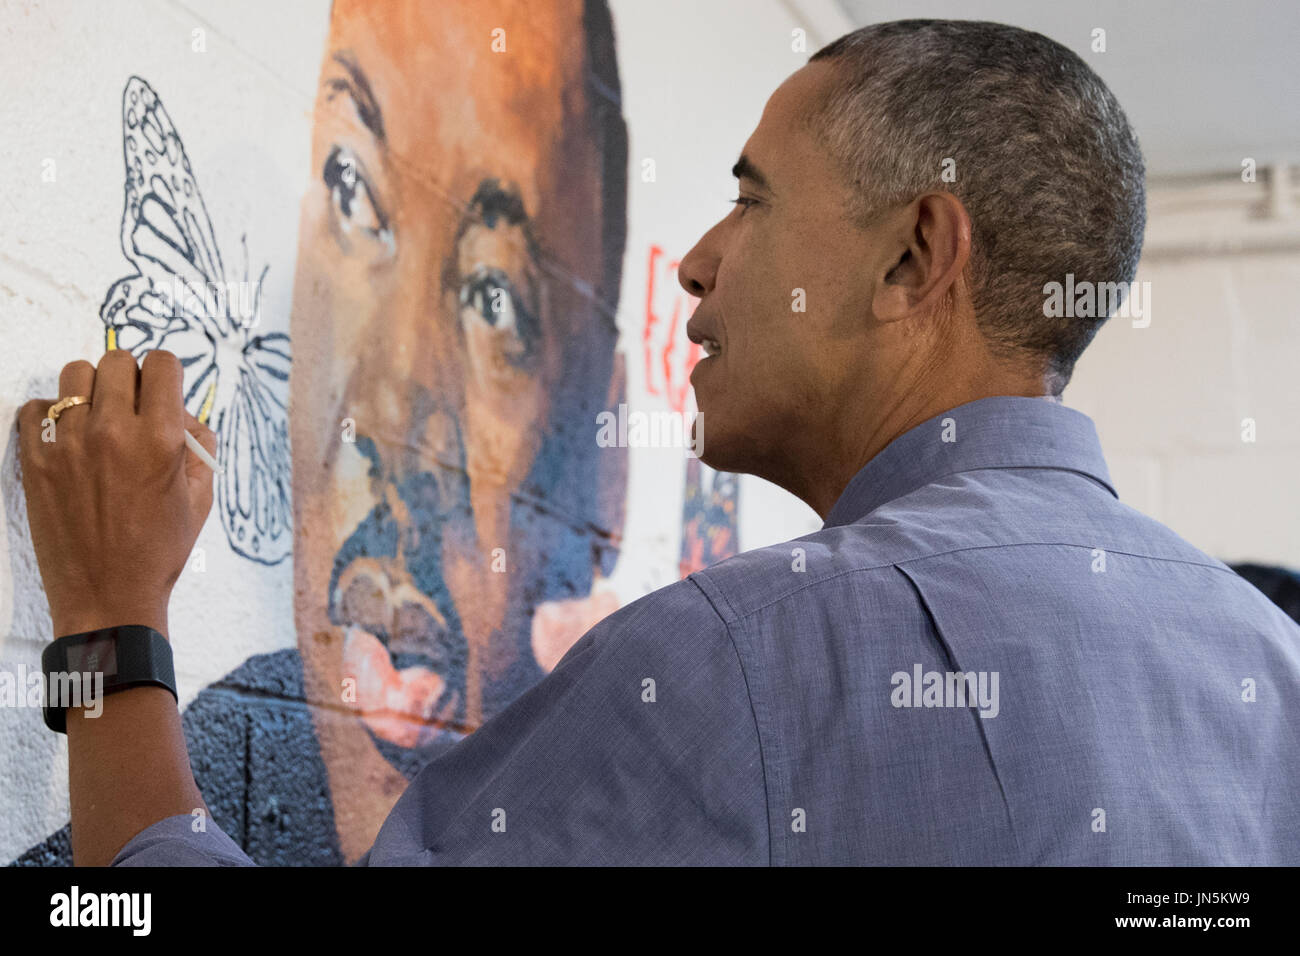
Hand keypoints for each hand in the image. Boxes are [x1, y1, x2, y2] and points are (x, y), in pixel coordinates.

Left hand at [16, 350, 216, 638]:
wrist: (109, 596)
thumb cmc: (159, 550)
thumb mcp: (200, 498)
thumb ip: (200, 445)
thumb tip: (183, 412)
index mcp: (161, 440)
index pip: (162, 364)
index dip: (166, 373)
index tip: (163, 389)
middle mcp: (113, 434)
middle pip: (116, 360)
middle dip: (130, 377)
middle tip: (132, 405)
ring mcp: (69, 445)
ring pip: (74, 375)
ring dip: (90, 389)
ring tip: (97, 418)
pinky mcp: (36, 461)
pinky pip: (35, 408)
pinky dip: (51, 414)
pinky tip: (68, 438)